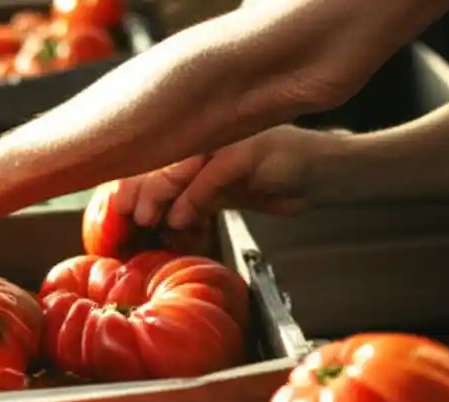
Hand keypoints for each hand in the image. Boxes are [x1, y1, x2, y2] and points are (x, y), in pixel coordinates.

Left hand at [112, 125, 344, 231]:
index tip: (116, 209)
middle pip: (160, 157)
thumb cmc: (281, 180)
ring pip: (180, 164)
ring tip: (146, 219)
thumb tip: (162, 220)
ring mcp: (233, 138)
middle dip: (137, 189)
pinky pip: (214, 174)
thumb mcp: (230, 193)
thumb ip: (198, 199)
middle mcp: (213, 133)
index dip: (131, 182)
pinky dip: (193, 199)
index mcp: (203, 140)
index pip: (157, 156)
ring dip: (157, 195)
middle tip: (125, 217)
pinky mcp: (254, 150)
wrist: (332, 171)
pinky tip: (181, 219)